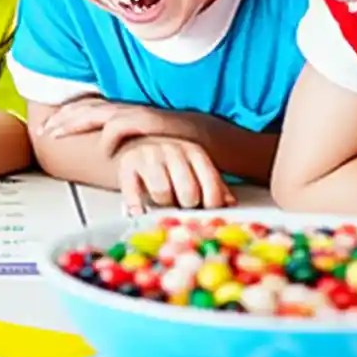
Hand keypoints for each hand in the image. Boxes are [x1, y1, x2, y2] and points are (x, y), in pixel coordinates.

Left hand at [40, 98, 199, 155]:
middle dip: (61, 118)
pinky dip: (110, 135)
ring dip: (75, 122)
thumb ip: (123, 143)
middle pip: (86, 107)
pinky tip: (101, 148)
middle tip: (41, 130)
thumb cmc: (177, 143)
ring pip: (98, 111)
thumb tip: (102, 154)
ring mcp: (139, 114)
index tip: (45, 128)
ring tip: (56, 133)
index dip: (65, 116)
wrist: (213, 138)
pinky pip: (124, 125)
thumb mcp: (143, 141)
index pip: (88, 108)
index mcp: (123, 113)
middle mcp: (127, 109)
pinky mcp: (152, 121)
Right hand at [115, 136, 234, 213]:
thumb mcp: (194, 168)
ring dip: (163, 204)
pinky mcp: (127, 163)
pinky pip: (132, 191)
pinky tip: (139, 212)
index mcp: (194, 151)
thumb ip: (213, 185)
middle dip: (187, 206)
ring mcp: (149, 155)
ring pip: (162, 192)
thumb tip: (230, 204)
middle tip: (183, 206)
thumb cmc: (169, 163)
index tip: (208, 214)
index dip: (212, 206)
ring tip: (162, 202)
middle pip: (188, 192)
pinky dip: (136, 205)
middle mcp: (172, 149)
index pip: (211, 184)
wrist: (134, 142)